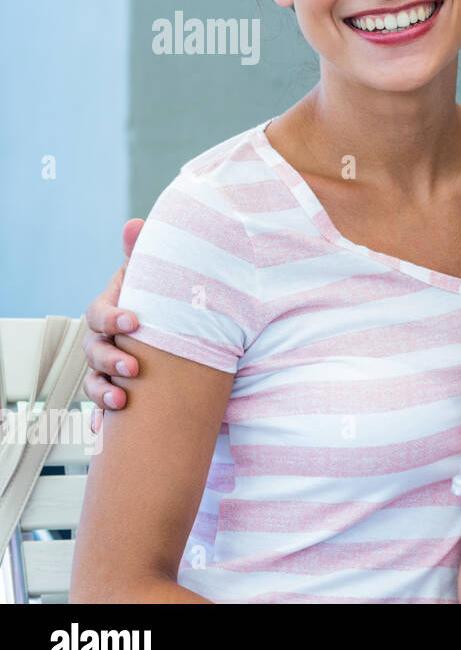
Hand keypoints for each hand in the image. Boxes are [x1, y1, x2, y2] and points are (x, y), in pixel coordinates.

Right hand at [82, 219, 144, 428]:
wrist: (179, 334)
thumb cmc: (161, 301)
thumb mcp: (156, 279)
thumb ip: (143, 253)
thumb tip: (136, 222)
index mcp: (112, 310)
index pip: (100, 313)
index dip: (114, 317)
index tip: (135, 322)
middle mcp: (103, 339)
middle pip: (94, 350)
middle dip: (111, 360)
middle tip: (134, 368)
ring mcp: (106, 366)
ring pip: (94, 379)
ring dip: (104, 390)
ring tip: (123, 400)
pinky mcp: (116, 388)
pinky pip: (100, 405)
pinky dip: (102, 415)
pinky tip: (106, 426)